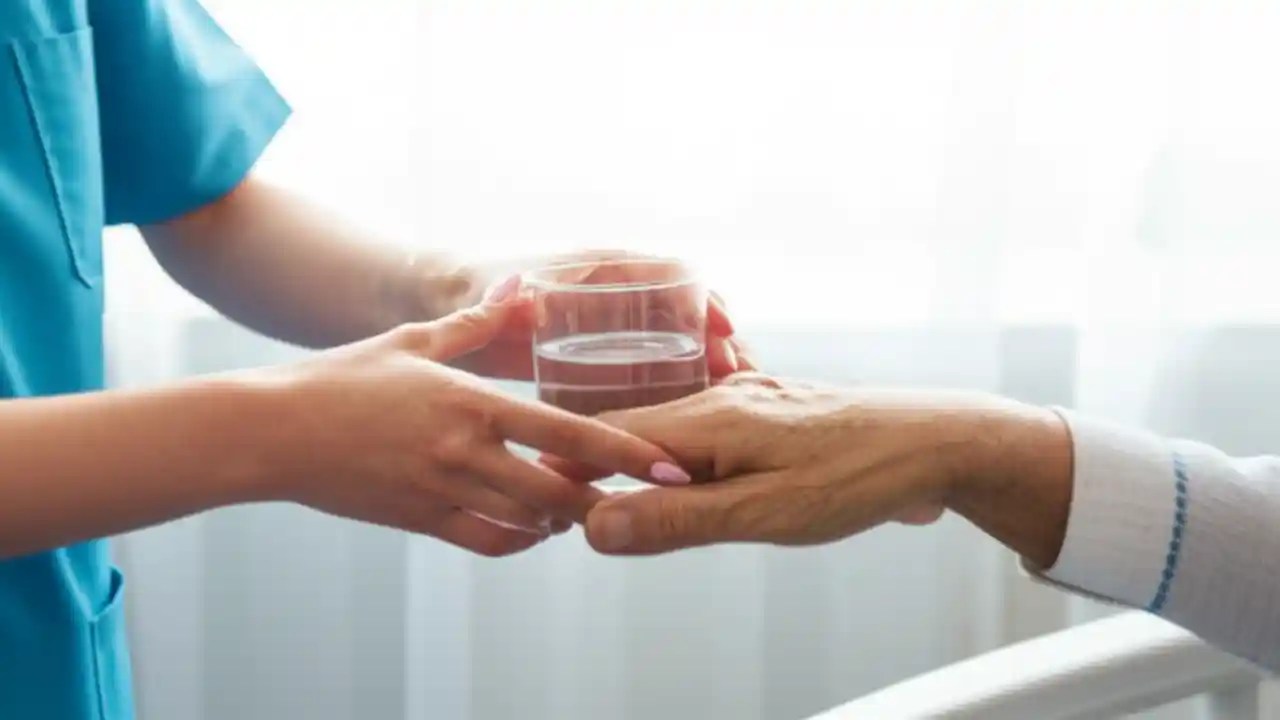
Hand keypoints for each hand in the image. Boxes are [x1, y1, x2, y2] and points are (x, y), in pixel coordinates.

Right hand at [261, 293, 690, 556]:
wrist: (272, 431)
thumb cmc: (343, 378)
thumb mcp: (412, 339)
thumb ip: (474, 321)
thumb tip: (523, 288)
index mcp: (472, 402)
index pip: (569, 434)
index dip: (627, 454)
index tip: (668, 467)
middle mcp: (465, 452)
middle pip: (561, 491)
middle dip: (606, 499)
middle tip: (638, 496)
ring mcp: (443, 491)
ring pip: (529, 522)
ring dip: (564, 518)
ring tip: (586, 506)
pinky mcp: (420, 520)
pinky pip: (487, 542)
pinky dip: (520, 539)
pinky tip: (533, 527)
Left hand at [450, 251, 748, 380]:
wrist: (451, 304)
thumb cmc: (471, 289)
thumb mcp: (488, 295)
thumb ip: (501, 302)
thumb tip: (518, 300)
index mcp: (598, 269)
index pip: (667, 274)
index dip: (700, 298)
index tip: (723, 328)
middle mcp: (618, 295)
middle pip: (686, 313)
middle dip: (718, 340)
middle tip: (741, 375)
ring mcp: (617, 328)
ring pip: (677, 345)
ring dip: (706, 368)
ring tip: (733, 399)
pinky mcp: (607, 360)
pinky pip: (654, 373)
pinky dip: (679, 390)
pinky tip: (694, 423)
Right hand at [554, 375, 1070, 564]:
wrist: (935, 441)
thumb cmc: (859, 478)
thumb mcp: (765, 514)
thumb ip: (678, 521)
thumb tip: (597, 527)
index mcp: (710, 419)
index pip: (610, 434)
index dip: (570, 466)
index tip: (540, 496)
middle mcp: (720, 398)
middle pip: (633, 429)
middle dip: (597, 467)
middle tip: (566, 509)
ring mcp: (745, 400)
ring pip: (667, 431)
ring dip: (638, 467)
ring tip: (616, 507)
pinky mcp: (767, 412)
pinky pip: (701, 433)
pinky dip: (677, 462)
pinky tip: (684, 485)